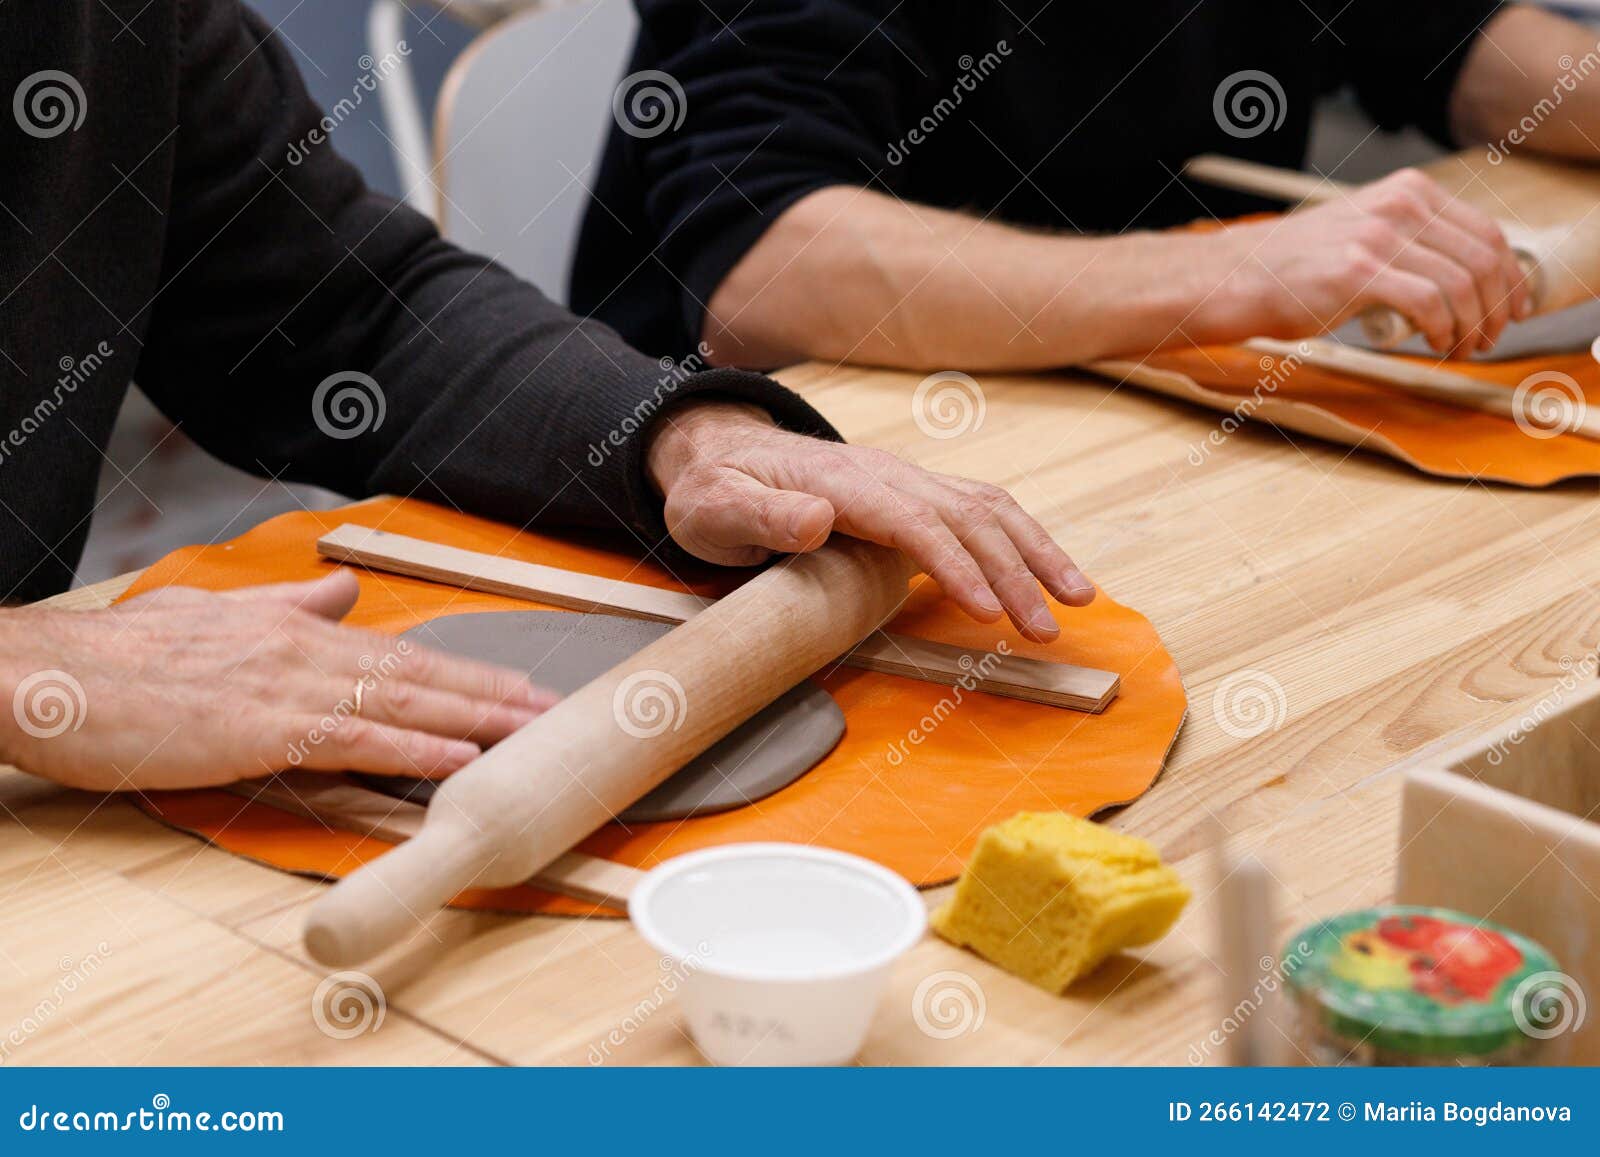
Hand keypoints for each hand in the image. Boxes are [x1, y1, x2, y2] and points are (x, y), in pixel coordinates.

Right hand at [0, 571, 554, 790]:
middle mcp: (304, 654)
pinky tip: (458, 761)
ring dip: (475, 720)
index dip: (467, 671)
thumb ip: (285, 607)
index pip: (402, 652)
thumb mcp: (211, 615)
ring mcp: (286, 690)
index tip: (519, 687)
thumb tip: (340, 590)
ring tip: (532, 734)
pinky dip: (413, 750)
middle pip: (420, 675)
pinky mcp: (260, 730)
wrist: (46, 673)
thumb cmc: (120, 656)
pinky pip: (354, 741)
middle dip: (493, 695)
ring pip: (402, 702)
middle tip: (556, 713)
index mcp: (295, 634)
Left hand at [645, 400, 1094, 641]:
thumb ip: (761, 515)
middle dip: (1013, 572)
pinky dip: (1022, 540)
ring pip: (988, 508)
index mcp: (844, 481)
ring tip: (1079, 599)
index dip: (954, 564)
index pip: (913, 521)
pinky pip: (980, 511)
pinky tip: (1047, 573)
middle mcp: (887, 474)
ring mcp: (905, 480)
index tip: (986, 611)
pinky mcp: (914, 494)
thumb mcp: (715, 506)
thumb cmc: (715, 489)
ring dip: (1036, 552)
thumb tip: (816, 519)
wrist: (719, 454)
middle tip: (1044, 631)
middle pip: (966, 516)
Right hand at [1200, 169, 1533, 354]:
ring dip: (1473, 325)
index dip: (1510, 276)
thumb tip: (1464, 277)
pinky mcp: (1361, 271)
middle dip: (1498, 306)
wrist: (1237, 278)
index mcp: (1407, 191)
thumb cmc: (1295, 268)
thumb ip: (1411, 242)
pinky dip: (1444, 330)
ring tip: (1462, 348)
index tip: (1512, 308)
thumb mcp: (1364, 235)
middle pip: (1483, 257)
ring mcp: (1380, 236)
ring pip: (1463, 282)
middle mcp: (1400, 205)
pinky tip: (1437, 344)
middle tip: (1489, 338)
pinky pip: (1431, 302)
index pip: (1485, 232)